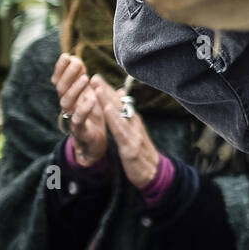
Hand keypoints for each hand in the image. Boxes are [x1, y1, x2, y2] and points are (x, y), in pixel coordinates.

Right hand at [51, 53, 106, 165]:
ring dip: (75, 89)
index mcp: (70, 97)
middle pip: (61, 88)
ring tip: (86, 77)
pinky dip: (84, 109)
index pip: (60, 80)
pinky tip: (92, 99)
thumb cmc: (92, 118)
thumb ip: (86, 81)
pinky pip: (78, 119)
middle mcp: (68, 107)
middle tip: (77, 61)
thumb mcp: (90, 96)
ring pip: (66, 102)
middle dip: (68, 74)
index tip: (67, 55)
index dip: (62, 69)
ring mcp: (71, 118)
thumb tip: (80, 62)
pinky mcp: (80, 131)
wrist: (94, 145)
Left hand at [91, 75, 159, 189]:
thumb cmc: (141, 151)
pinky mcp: (130, 148)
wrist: (154, 173)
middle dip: (105, 90)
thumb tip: (121, 96)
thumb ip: (127, 115)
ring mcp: (133, 135)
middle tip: (94, 77)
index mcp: (133, 120)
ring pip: (119, 115)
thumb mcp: (134, 132)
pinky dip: (114, 120)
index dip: (107, 90)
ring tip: (98, 89)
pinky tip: (107, 110)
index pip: (119, 102)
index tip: (96, 78)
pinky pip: (121, 131)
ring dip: (108, 100)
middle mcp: (134, 124)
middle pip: (118, 104)